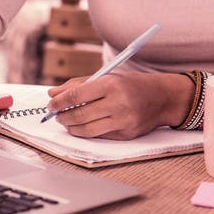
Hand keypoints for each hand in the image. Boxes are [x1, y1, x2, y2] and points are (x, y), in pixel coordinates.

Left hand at [47, 72, 193, 139]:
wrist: (163, 97)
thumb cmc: (131, 84)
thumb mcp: (107, 76)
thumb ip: (79, 84)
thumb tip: (53, 94)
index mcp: (111, 84)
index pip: (77, 95)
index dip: (60, 101)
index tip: (51, 104)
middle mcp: (118, 103)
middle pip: (79, 115)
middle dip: (62, 116)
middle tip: (56, 115)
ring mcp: (123, 121)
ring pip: (87, 130)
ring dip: (71, 127)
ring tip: (66, 122)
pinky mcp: (126, 135)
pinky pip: (100, 136)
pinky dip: (87, 132)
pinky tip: (82, 127)